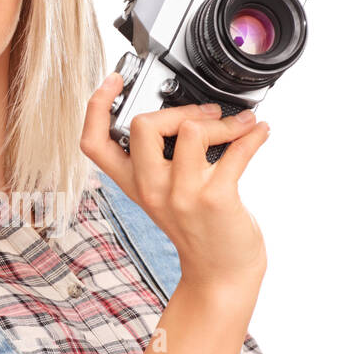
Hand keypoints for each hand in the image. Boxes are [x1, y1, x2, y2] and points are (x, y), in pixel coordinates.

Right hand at [81, 75, 269, 289]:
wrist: (220, 274)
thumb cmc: (198, 231)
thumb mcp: (165, 196)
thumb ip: (161, 161)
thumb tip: (188, 113)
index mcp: (134, 184)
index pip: (94, 143)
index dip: (96, 105)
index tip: (115, 79)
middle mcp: (151, 188)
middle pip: (143, 125)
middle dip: (178, 109)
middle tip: (204, 116)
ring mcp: (181, 194)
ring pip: (190, 131)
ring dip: (223, 122)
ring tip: (239, 124)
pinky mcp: (215, 198)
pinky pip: (236, 150)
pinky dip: (253, 136)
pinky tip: (260, 133)